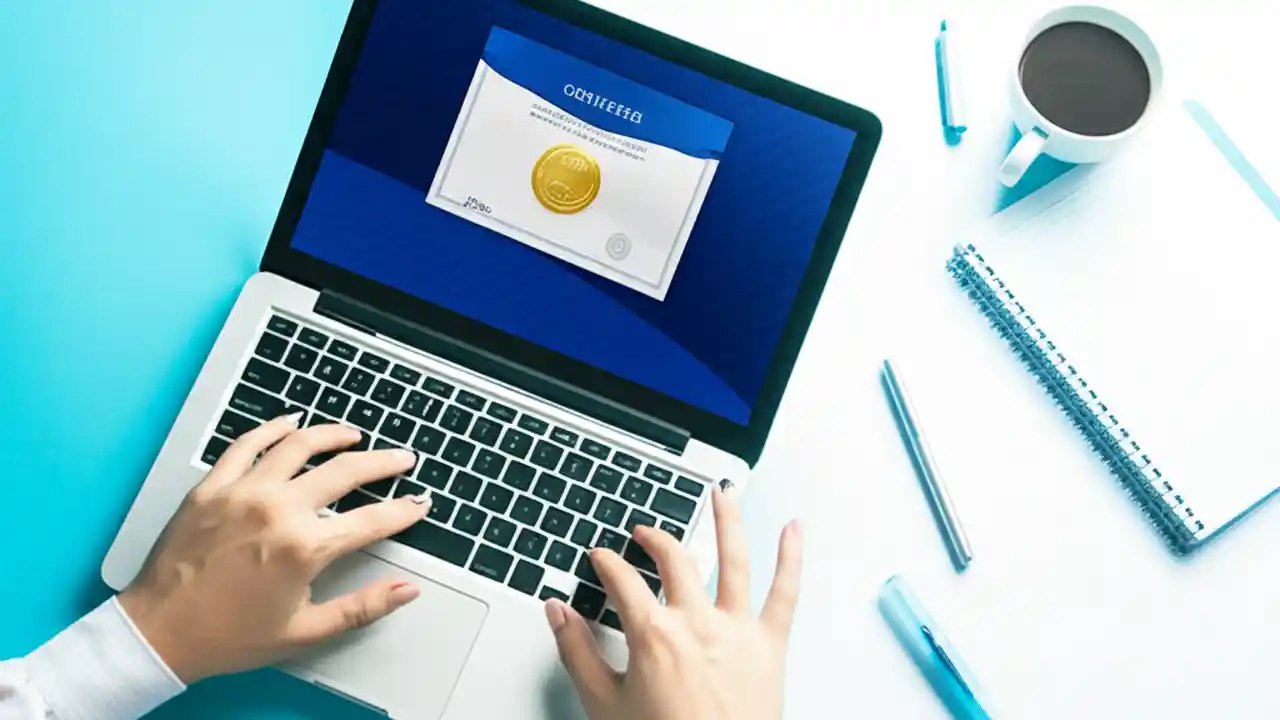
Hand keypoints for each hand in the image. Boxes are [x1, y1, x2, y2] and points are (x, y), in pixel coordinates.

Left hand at [117, 413, 431, 682]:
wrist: (159, 632)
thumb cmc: (229, 636)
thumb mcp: (305, 631)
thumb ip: (362, 608)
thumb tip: (406, 591)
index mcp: (304, 548)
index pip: (373, 520)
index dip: (404, 511)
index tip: (418, 503)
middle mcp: (277, 511)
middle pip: (346, 471)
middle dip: (383, 462)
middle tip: (401, 458)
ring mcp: (243, 493)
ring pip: (299, 445)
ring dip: (333, 434)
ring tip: (354, 434)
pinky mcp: (212, 487)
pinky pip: (247, 445)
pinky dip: (272, 429)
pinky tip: (290, 424)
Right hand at [546, 487, 802, 719]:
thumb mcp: (604, 703)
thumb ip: (577, 652)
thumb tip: (556, 612)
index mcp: (653, 635)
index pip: (621, 580)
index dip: (606, 562)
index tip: (600, 556)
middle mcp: (697, 622)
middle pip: (675, 560)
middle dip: (655, 538)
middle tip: (645, 531)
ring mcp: (738, 630)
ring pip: (734, 560)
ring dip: (728, 520)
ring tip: (724, 493)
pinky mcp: (770, 646)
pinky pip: (785, 595)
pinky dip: (793, 560)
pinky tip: (795, 530)